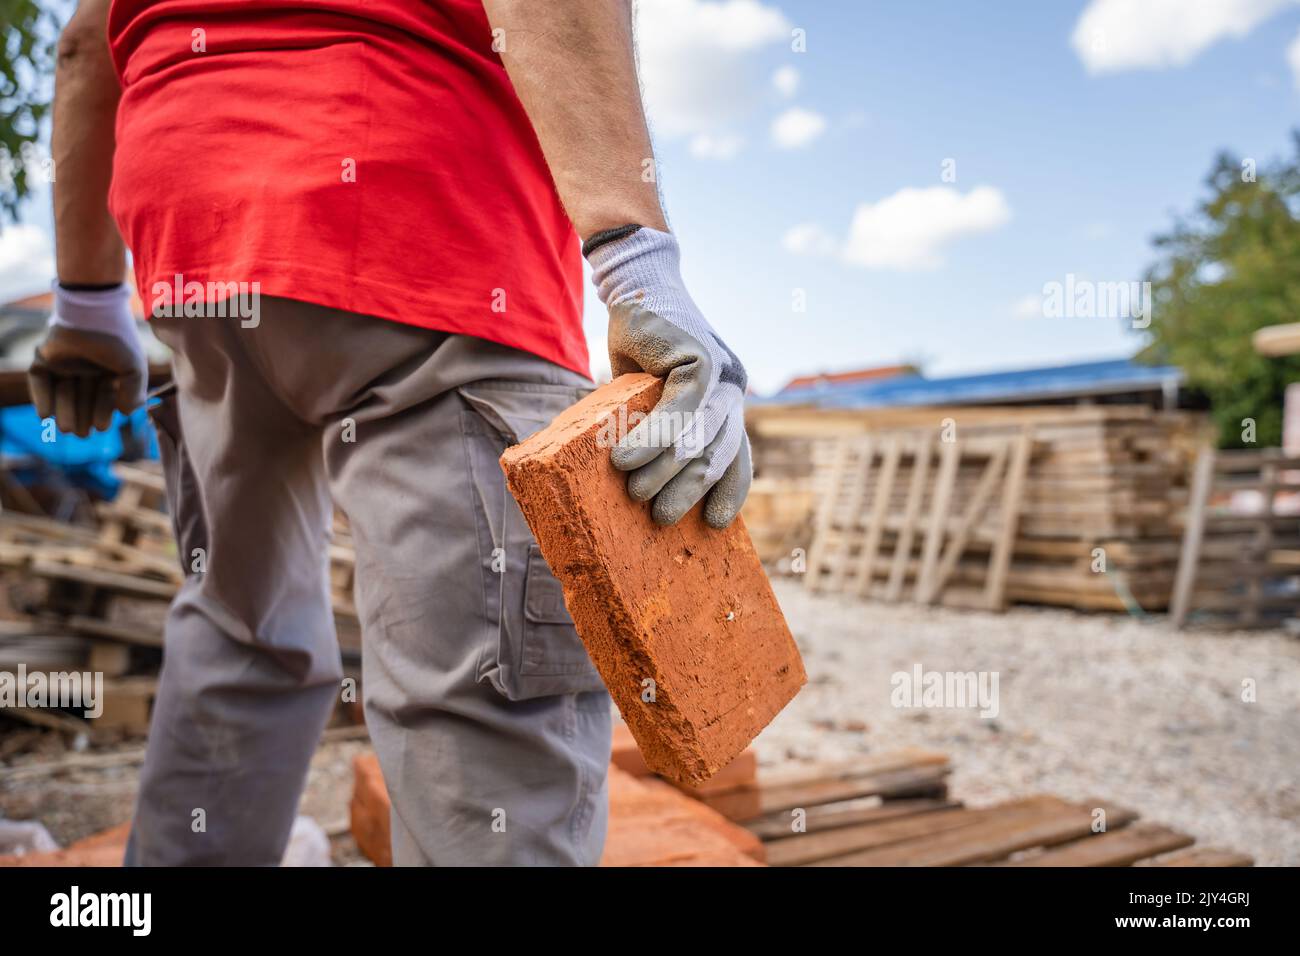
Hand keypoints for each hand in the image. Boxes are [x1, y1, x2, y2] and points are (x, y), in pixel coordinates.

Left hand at [28, 284, 146, 437]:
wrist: (93, 313)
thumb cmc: (118, 341)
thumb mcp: (134, 369)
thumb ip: (134, 392)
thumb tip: (126, 413)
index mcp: (109, 371)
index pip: (104, 397)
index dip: (102, 413)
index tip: (102, 426)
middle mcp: (86, 369)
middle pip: (81, 399)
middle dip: (81, 418)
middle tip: (81, 434)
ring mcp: (64, 364)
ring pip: (62, 393)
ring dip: (64, 411)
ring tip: (66, 428)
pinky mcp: (45, 358)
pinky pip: (40, 381)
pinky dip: (41, 398)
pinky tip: (45, 415)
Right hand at [585, 225, 750, 528]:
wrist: (636, 289)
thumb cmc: (640, 349)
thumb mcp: (652, 397)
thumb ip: (658, 429)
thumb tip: (635, 481)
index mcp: (726, 404)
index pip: (737, 457)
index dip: (727, 492)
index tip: (713, 525)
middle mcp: (733, 391)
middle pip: (719, 454)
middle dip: (690, 491)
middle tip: (659, 519)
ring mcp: (723, 375)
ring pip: (700, 438)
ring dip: (666, 470)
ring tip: (635, 492)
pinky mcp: (702, 361)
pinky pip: (681, 412)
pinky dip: (651, 439)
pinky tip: (625, 458)